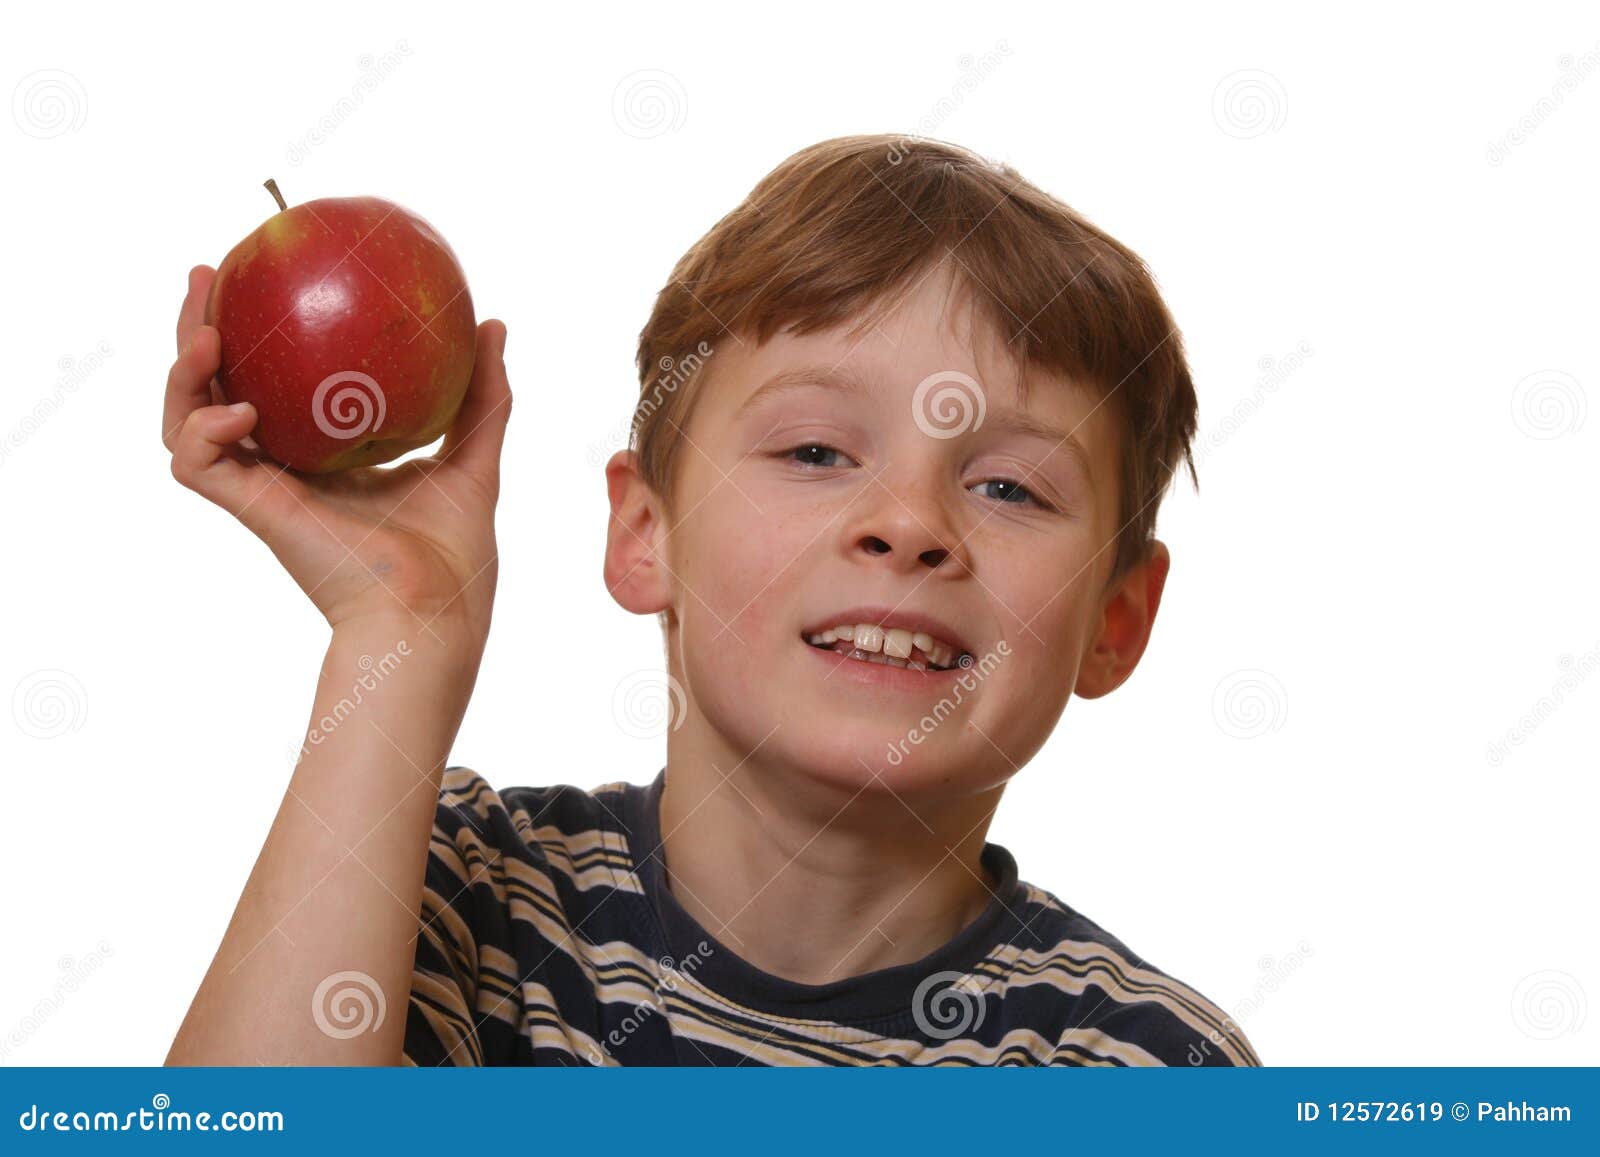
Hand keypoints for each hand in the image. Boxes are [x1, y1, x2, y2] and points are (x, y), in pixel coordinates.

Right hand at [163, 264, 511, 643]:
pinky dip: (204, 431)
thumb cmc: (454, 555)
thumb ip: (483, 396)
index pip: (275, 381)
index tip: (261, 276)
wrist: (434, 611)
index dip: (258, 331)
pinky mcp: (253, 512)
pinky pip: (198, 464)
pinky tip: (240, 409)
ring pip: (186, 421)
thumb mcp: (473, 458)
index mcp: (326, 457)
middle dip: (196, 330)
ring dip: (181, 373)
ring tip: (204, 332)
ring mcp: (264, 490)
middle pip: (216, 388)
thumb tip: (493, 324)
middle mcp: (285, 469)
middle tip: (205, 273)